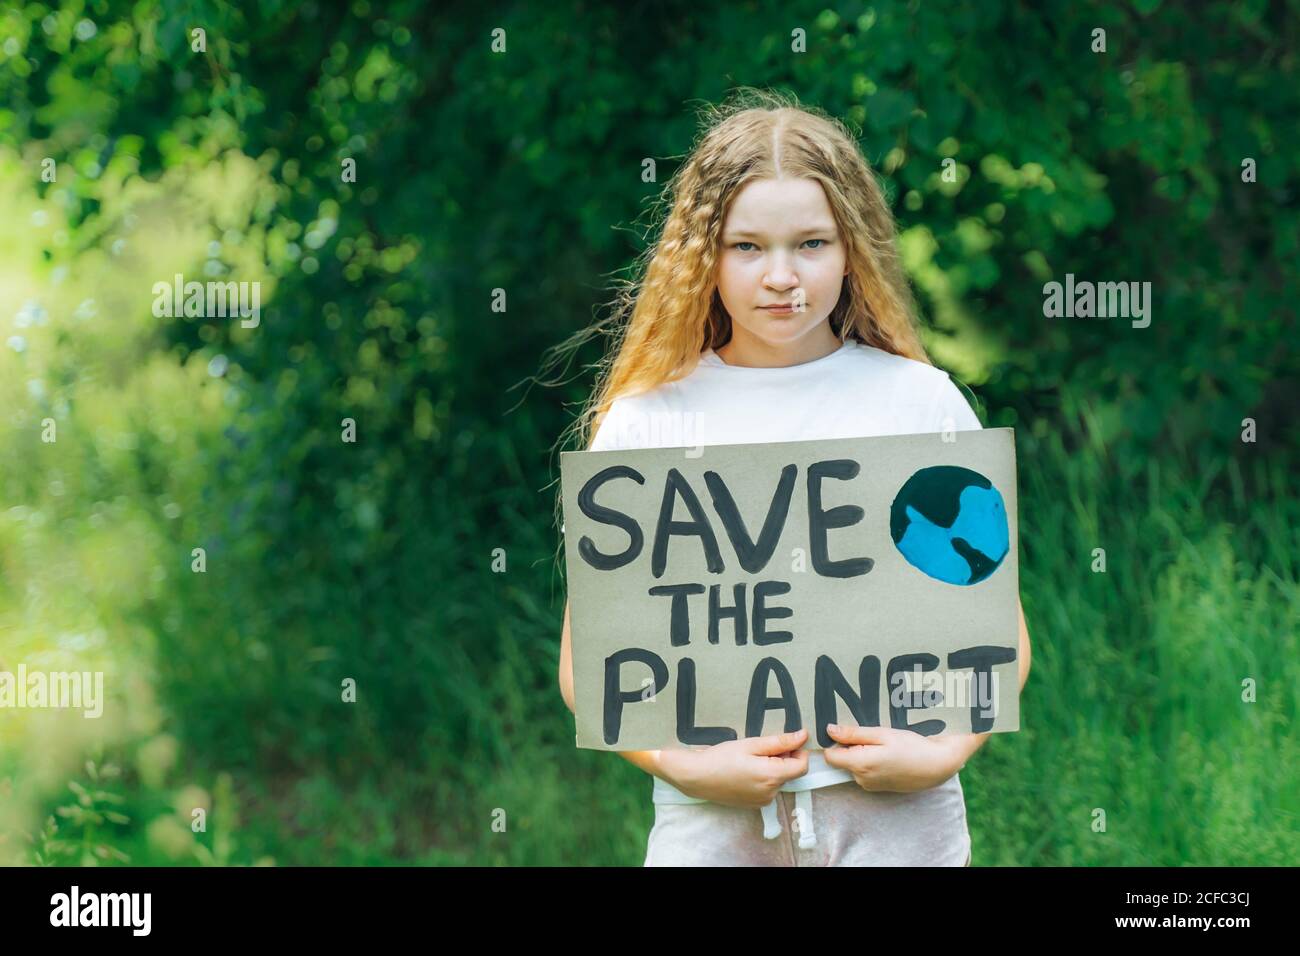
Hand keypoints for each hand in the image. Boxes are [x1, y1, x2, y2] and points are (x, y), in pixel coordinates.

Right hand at [655, 729, 809, 808]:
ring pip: (779, 780)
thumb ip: (780, 742)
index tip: (787, 741)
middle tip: (762, 747)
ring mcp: (762, 801)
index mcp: (772, 777)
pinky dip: (763, 777)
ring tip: (750, 758)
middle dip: (783, 758)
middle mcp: (771, 793)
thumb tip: (803, 736)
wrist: (696, 777)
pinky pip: (768, 788)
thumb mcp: (751, 744)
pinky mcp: (755, 804)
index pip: (802, 766)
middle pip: (790, 772)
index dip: (799, 751)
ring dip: (772, 767)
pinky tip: (746, 770)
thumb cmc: (721, 758)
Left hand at [822, 723, 963, 792]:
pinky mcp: (878, 787)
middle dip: (852, 746)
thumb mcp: (882, 734)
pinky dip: (871, 761)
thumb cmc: (912, 747)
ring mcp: (870, 785)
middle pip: (843, 759)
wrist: (937, 766)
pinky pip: (865, 771)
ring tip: (884, 744)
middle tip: (873, 736)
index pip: (830, 756)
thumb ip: (853, 734)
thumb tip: (829, 730)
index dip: (834, 742)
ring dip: (863, 753)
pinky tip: (888, 754)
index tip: (847, 732)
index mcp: (860, 765)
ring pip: (854, 765)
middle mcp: (861, 779)